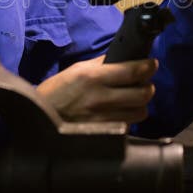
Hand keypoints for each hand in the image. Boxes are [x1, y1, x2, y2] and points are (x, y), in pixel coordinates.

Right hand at [36, 56, 156, 123]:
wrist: (40, 119)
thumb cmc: (57, 92)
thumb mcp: (77, 70)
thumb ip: (102, 64)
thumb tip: (124, 58)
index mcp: (93, 78)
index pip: (133, 71)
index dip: (148, 67)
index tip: (152, 64)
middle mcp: (101, 99)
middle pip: (143, 93)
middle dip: (148, 86)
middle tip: (144, 83)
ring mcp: (103, 119)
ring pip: (140, 112)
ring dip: (140, 104)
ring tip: (133, 99)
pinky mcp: (104, 134)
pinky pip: (128, 125)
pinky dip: (128, 118)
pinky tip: (120, 113)